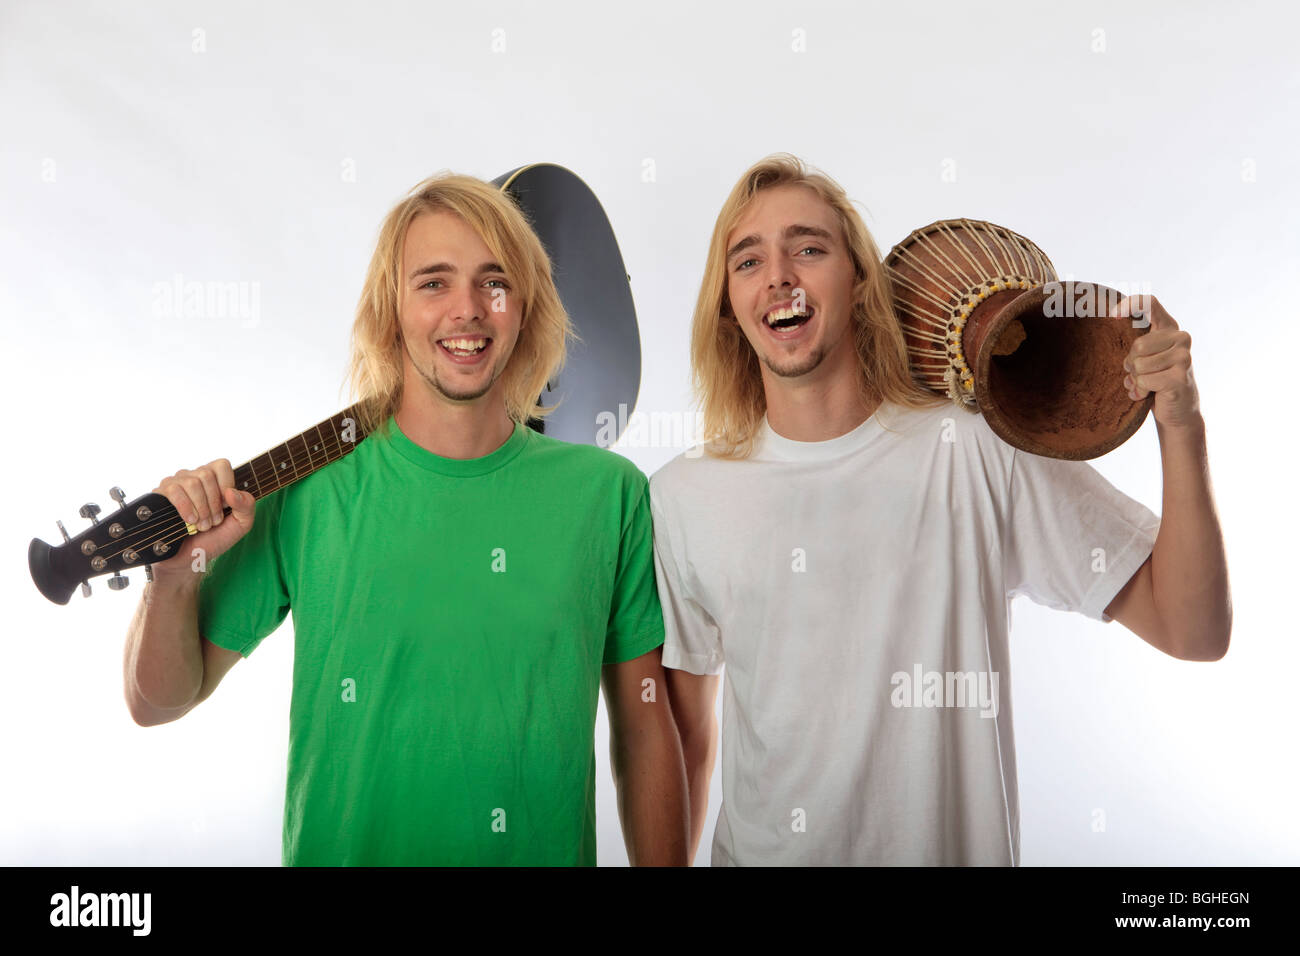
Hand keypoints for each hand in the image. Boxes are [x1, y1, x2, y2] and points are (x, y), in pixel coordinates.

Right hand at [150, 459, 256, 577]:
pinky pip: (173, 490)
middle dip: (213, 503)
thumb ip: (247, 506)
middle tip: (212, 522)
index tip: (226, 507)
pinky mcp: (160, 495)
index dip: (226, 485)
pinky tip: (189, 521)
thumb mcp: (241, 524)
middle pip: (206, 474)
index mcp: (214, 479)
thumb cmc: (215, 538)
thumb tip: (231, 492)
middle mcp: (193, 477)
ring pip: (191, 482)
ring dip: (201, 508)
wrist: (190, 559)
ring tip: (201, 525)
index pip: (221, 465)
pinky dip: (185, 508)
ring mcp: (175, 484)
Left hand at [1112, 295, 1200, 429]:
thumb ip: (1135, 342)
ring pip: (1139, 365)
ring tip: (1147, 384)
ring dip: (1136, 380)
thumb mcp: (1144, 356)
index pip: (1150, 303)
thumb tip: (1112, 319)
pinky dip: (1140, 391)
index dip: (1130, 304)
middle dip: (1132, 364)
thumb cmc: (1155, 380)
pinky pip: (1144, 381)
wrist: (1177, 411)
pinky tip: (1150, 394)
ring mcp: (1184, 357)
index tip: (1112, 315)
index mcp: (1170, 328)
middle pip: (1137, 345)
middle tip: (1141, 374)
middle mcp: (1181, 338)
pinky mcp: (1180, 377)